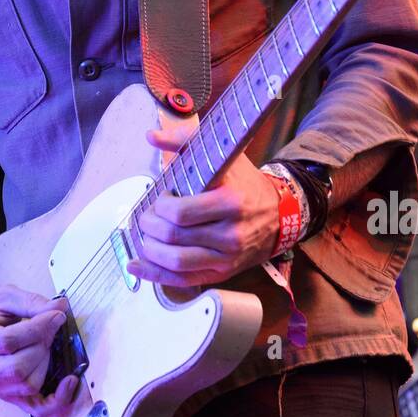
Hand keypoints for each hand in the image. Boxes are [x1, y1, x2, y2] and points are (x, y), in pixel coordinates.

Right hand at [0, 286, 80, 416]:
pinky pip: (35, 407)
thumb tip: (60, 307)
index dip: (38, 328)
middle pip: (18, 367)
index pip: (7, 341)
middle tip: (49, 326)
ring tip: (43, 342)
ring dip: (45, 361)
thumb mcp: (4, 297)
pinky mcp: (4, 397)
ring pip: (28, 384)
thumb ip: (31, 303)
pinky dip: (57, 398)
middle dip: (42, 344)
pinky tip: (69, 381)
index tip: (55, 315)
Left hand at [126, 128, 280, 286]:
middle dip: (150, 226)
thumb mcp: (223, 156)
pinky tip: (137, 266)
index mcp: (230, 202)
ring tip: (146, 236)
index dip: (160, 207)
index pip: (180, 213)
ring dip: (150, 250)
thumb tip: (152, 136)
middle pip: (174, 237)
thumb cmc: (245, 183)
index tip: (161, 198)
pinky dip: (156, 275)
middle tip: (146, 217)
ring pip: (176, 262)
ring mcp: (227, 257)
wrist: (280, 214)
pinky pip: (184, 280)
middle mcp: (230, 234)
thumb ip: (185, 140)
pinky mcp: (222, 273)